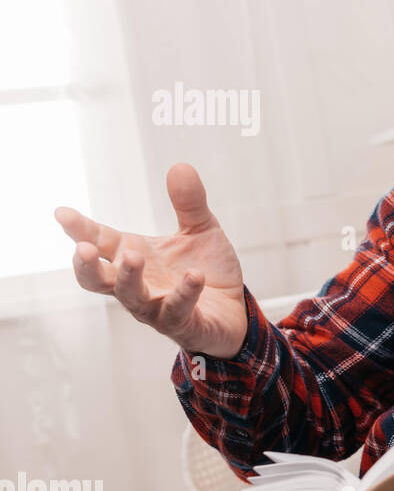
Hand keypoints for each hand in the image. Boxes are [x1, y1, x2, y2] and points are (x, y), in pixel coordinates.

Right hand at [54, 163, 248, 358]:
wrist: (233, 311)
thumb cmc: (206, 270)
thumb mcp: (201, 230)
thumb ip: (189, 203)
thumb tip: (180, 166)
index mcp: (133, 255)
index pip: (99, 241)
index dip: (79, 229)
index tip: (62, 213)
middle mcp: (138, 283)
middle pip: (97, 279)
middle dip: (86, 266)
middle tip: (82, 248)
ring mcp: (156, 307)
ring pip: (130, 297)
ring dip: (129, 277)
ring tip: (134, 256)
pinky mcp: (182, 324)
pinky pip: (177, 310)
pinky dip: (185, 293)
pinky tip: (195, 276)